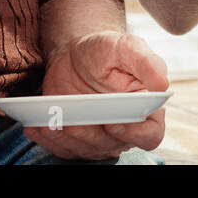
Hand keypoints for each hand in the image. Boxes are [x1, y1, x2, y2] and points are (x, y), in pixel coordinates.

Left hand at [22, 31, 168, 159]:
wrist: (76, 55)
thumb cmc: (106, 51)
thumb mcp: (126, 47)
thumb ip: (146, 62)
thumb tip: (162, 84)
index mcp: (145, 109)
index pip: (150, 135)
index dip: (135, 134)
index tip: (114, 124)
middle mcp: (125, 129)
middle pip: (111, 145)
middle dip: (89, 135)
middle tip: (71, 120)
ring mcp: (99, 138)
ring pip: (85, 150)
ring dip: (66, 137)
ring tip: (49, 120)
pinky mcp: (75, 140)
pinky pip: (63, 148)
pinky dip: (47, 139)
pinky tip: (35, 125)